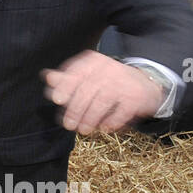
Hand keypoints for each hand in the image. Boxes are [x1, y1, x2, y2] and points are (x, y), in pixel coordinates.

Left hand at [41, 50, 163, 135]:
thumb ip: (68, 78)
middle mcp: (109, 68)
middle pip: (87, 89)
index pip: (76, 72)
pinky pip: (122, 111)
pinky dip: (112, 121)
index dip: (65, 86)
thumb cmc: (109, 81)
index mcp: (94, 62)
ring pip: (102, 101)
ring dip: (90, 118)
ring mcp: (124, 82)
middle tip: (68, 125)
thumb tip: (48, 77)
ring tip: (83, 130)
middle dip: (75, 109)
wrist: (144, 84)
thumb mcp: (88, 75)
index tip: (56, 100)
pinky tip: (104, 128)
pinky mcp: (136, 97)